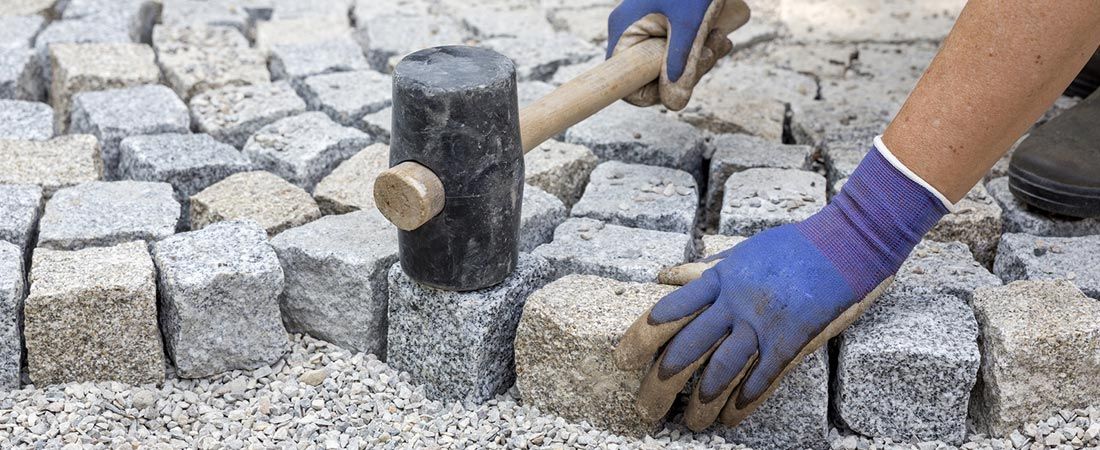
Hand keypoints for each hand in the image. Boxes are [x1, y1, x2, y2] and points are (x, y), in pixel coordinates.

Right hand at [607, 0, 749, 109]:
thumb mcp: (692, 24)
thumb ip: (683, 64)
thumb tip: (674, 104)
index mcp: (624, 30)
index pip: (624, 83)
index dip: (652, 92)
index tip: (682, 83)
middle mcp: (630, 30)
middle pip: (652, 75)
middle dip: (688, 71)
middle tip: (714, 51)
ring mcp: (646, 27)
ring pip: (670, 63)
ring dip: (699, 58)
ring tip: (721, 38)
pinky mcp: (662, 23)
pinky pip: (677, 49)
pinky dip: (699, 48)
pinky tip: (719, 36)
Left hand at [615, 138, 952, 429]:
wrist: (846, 244)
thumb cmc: (792, 246)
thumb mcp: (740, 252)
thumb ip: (703, 270)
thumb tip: (663, 275)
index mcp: (719, 281)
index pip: (668, 312)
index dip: (641, 339)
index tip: (622, 360)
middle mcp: (734, 304)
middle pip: (686, 350)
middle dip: (660, 385)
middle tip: (644, 409)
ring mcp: (763, 324)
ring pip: (719, 372)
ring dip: (699, 404)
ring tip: (687, 424)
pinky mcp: (792, 341)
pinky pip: (761, 380)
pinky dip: (742, 403)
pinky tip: (729, 420)